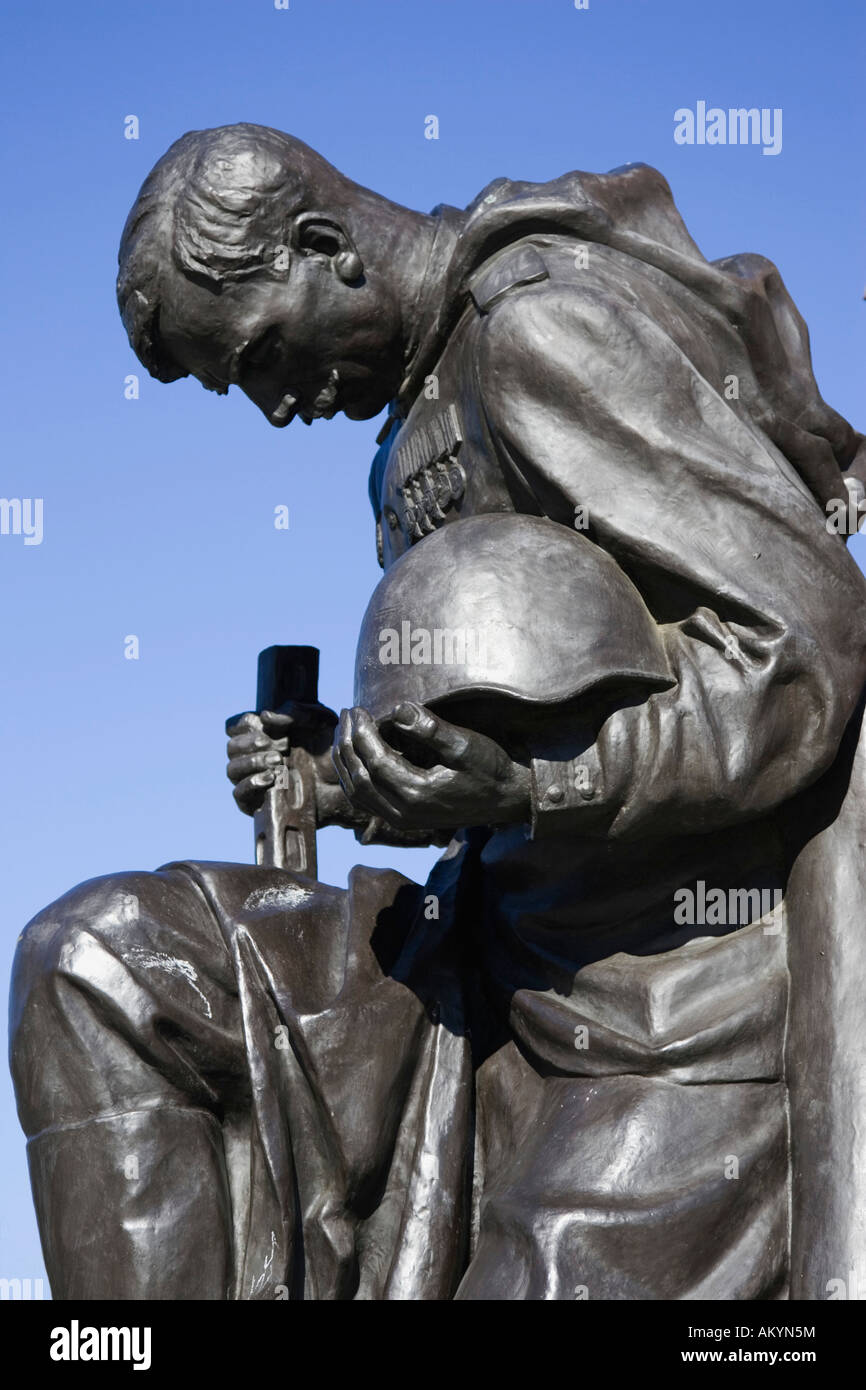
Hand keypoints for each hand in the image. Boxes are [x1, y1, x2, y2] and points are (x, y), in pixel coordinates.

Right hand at [226, 702, 339, 818]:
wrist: (344, 782)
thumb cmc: (330, 748)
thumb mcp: (318, 720)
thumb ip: (294, 711)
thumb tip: (265, 717)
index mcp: (262, 734)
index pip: (234, 727)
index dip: (243, 724)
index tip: (262, 725)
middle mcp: (254, 757)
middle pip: (231, 747)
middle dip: (251, 744)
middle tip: (282, 746)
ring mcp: (254, 780)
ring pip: (232, 770)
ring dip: (251, 762)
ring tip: (278, 760)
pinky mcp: (257, 803)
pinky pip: (239, 794)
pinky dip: (251, 783)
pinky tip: (271, 778)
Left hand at [332, 702, 530, 831]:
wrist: (506, 799)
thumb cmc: (489, 770)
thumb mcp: (466, 745)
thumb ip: (431, 729)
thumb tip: (398, 708)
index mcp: (418, 795)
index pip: (375, 762)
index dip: (362, 733)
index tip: (358, 709)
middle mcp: (404, 813)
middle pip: (359, 778)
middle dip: (348, 744)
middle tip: (347, 714)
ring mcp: (402, 820)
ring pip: (357, 793)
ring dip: (346, 761)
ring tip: (343, 731)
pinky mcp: (403, 819)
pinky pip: (366, 800)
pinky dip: (353, 778)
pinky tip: (353, 757)